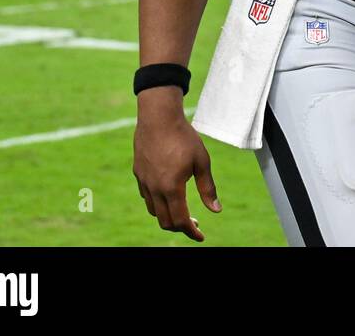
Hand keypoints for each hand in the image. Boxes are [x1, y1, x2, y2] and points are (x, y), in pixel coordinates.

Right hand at [133, 89, 219, 241]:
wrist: (158, 117)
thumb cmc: (184, 137)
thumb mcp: (202, 162)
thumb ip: (208, 188)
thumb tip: (216, 210)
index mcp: (172, 188)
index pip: (181, 220)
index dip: (191, 232)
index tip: (201, 237)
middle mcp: (155, 189)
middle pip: (165, 221)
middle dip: (180, 227)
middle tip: (195, 224)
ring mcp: (144, 182)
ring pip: (154, 211)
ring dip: (168, 216)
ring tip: (182, 211)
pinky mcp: (138, 173)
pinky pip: (146, 197)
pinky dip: (158, 203)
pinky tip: (168, 195)